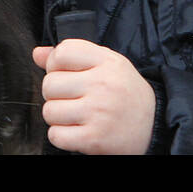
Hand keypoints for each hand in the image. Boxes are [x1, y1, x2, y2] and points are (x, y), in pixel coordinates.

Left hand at [31, 40, 156, 153]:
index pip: (62, 52)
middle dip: (55, 94)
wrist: (154, 125)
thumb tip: (38, 54)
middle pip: (50, 84)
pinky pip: (56, 135)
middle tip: (71, 98)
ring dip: (57, 116)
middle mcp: (102, 84)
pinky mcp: (94, 138)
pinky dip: (61, 135)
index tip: (65, 73)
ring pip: (49, 111)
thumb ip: (73, 55)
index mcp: (106, 62)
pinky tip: (76, 130)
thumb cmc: (125, 93)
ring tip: (74, 115)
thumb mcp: (107, 64)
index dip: (55, 64)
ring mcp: (98, 112)